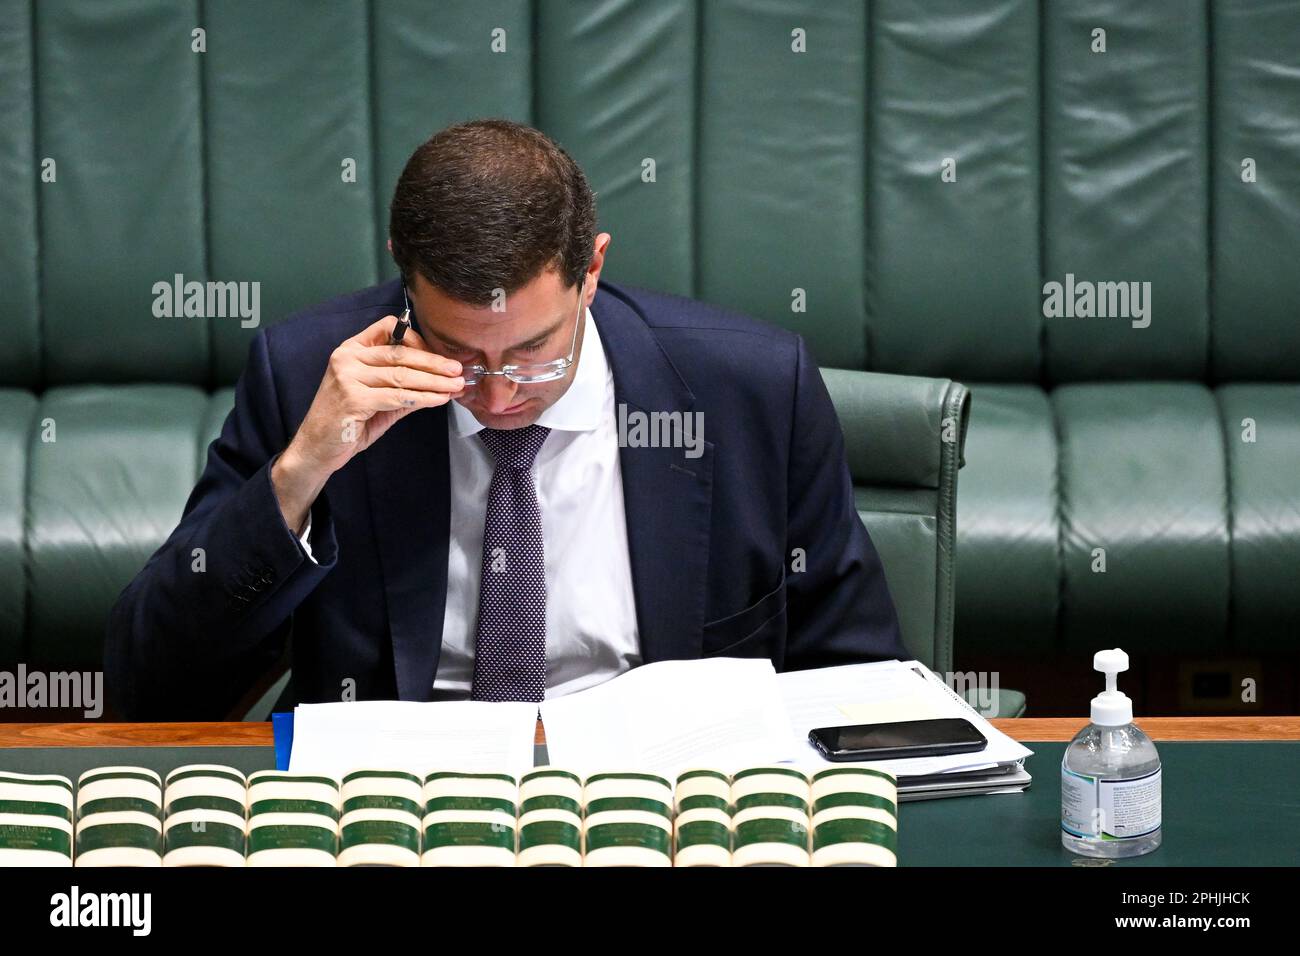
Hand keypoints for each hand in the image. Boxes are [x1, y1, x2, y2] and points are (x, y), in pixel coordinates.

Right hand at [271, 315, 463, 531]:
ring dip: (434, 382)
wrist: (318, 448)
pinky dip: (422, 398)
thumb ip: (404, 387)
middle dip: (434, 363)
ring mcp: (347, 376)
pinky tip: (439, 400)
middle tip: (458, 370)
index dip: (417, 339)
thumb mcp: (379, 399)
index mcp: (351, 349)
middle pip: (400, 354)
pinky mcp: (353, 398)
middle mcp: (347, 357)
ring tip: (455, 386)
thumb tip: (441, 382)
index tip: (438, 356)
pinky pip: (396, 396)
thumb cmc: (348, 422)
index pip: (388, 328)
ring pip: (401, 375)